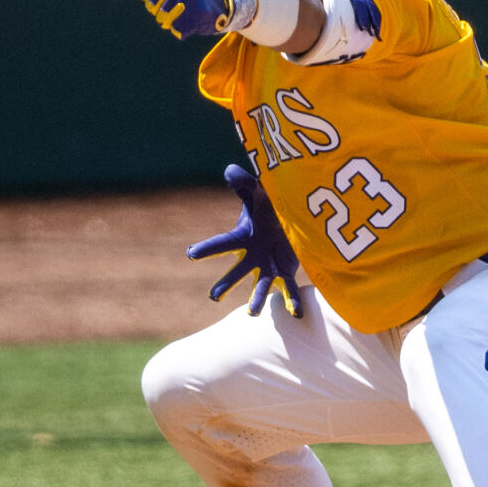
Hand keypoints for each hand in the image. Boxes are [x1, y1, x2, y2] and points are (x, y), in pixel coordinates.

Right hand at [186, 165, 304, 317]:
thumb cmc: (269, 205)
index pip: (222, 243)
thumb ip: (244, 184)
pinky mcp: (286, 271)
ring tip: (252, 313)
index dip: (206, 249)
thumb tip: (230, 170)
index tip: (190, 254)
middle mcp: (253, 255)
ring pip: (260, 285)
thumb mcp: (258, 193)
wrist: (290, 218)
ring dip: (256, 299)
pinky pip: (289, 288)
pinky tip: (296, 316)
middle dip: (226, 284)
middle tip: (214, 297)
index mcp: (243, 237)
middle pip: (237, 272)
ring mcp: (269, 265)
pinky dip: (292, 302)